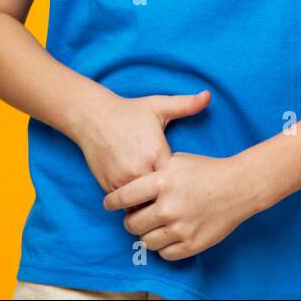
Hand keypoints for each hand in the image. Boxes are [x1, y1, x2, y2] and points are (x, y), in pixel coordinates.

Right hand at [69, 89, 210, 194]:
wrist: (92, 116)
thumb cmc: (129, 111)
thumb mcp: (159, 105)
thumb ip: (186, 104)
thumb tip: (208, 96)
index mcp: (157, 153)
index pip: (177, 180)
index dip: (183, 182)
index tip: (186, 181)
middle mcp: (139, 170)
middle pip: (161, 197)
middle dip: (168, 198)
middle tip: (176, 198)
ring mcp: (122, 181)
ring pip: (143, 205)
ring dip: (150, 204)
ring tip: (160, 201)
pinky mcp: (108, 187)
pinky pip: (125, 205)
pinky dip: (133, 204)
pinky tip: (142, 199)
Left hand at [102, 152, 255, 259]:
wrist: (239, 187)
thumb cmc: (206, 170)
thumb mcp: (176, 160)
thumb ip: (153, 173)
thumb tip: (130, 188)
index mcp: (162, 181)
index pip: (124, 197)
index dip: (112, 202)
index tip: (109, 204)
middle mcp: (168, 206)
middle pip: (132, 223)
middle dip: (131, 220)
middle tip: (136, 216)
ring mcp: (181, 227)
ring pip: (146, 241)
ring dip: (146, 234)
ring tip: (153, 226)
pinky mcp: (192, 243)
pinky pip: (165, 253)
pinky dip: (163, 246)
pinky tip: (168, 235)